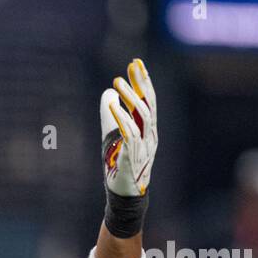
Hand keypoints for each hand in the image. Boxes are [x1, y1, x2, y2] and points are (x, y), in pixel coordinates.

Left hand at [101, 58, 157, 198]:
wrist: (124, 195)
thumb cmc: (119, 165)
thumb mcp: (113, 134)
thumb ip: (112, 114)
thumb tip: (108, 92)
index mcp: (148, 130)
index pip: (149, 101)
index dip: (144, 81)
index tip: (136, 63)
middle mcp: (150, 136)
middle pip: (149, 105)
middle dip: (141, 84)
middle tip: (130, 66)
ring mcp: (143, 147)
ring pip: (142, 117)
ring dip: (130, 97)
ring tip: (116, 82)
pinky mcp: (131, 158)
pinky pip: (129, 135)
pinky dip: (122, 118)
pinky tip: (113, 106)